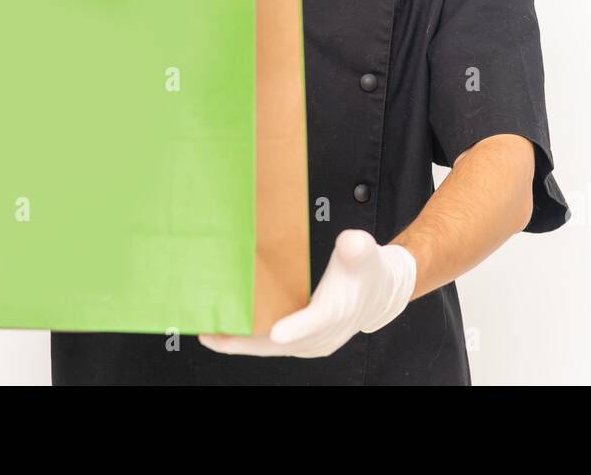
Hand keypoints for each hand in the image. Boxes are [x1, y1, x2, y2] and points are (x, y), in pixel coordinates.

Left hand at [199, 229, 415, 357]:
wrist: (380, 293)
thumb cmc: (369, 271)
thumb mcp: (366, 252)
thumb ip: (357, 247)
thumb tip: (351, 243)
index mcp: (335, 313)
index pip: (313, 322)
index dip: (294, 328)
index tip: (275, 331)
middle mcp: (321, 335)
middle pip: (278, 343)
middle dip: (243, 341)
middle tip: (210, 332)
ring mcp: (311, 343)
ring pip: (271, 347)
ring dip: (242, 342)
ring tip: (210, 330)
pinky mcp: (304, 343)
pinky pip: (272, 345)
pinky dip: (251, 340)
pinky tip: (231, 330)